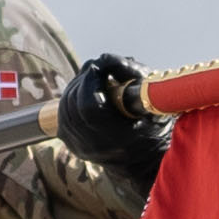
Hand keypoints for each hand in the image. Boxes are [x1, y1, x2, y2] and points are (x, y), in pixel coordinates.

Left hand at [57, 53, 171, 189]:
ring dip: (78, 85)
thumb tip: (104, 58)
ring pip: (65, 107)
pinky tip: (88, 89)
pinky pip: (64, 114)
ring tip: (95, 76)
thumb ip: (131, 75)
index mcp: (117, 140)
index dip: (91, 81)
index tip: (102, 65)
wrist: (145, 160)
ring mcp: (79, 147)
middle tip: (99, 67)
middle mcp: (94, 147)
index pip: (89, 106)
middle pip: (73, 103)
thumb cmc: (155, 125)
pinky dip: (73, 96)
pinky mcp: (71, 143)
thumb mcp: (154, 98)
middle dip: (84, 78)